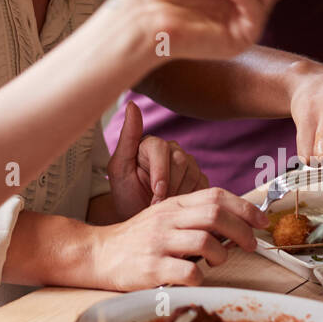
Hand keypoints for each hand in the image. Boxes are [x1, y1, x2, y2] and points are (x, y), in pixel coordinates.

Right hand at [90, 188, 267, 290]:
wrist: (100, 253)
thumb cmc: (139, 237)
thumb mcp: (165, 216)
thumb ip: (194, 215)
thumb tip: (235, 222)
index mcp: (173, 204)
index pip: (215, 195)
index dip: (244, 207)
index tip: (261, 220)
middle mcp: (167, 219)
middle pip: (215, 215)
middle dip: (242, 230)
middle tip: (251, 244)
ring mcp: (159, 243)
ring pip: (206, 242)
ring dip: (222, 255)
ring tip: (218, 261)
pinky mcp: (152, 267)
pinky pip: (189, 272)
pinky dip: (201, 277)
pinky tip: (197, 277)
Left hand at [108, 101, 208, 220]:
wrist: (137, 217)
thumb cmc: (125, 193)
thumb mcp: (119, 168)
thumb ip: (127, 136)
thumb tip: (131, 104)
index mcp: (151, 143)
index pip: (161, 148)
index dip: (161, 172)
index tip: (156, 193)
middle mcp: (172, 149)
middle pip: (181, 161)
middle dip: (169, 187)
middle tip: (156, 205)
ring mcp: (189, 164)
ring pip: (194, 174)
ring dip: (179, 195)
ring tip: (163, 206)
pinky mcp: (200, 180)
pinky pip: (203, 187)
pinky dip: (190, 200)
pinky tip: (177, 205)